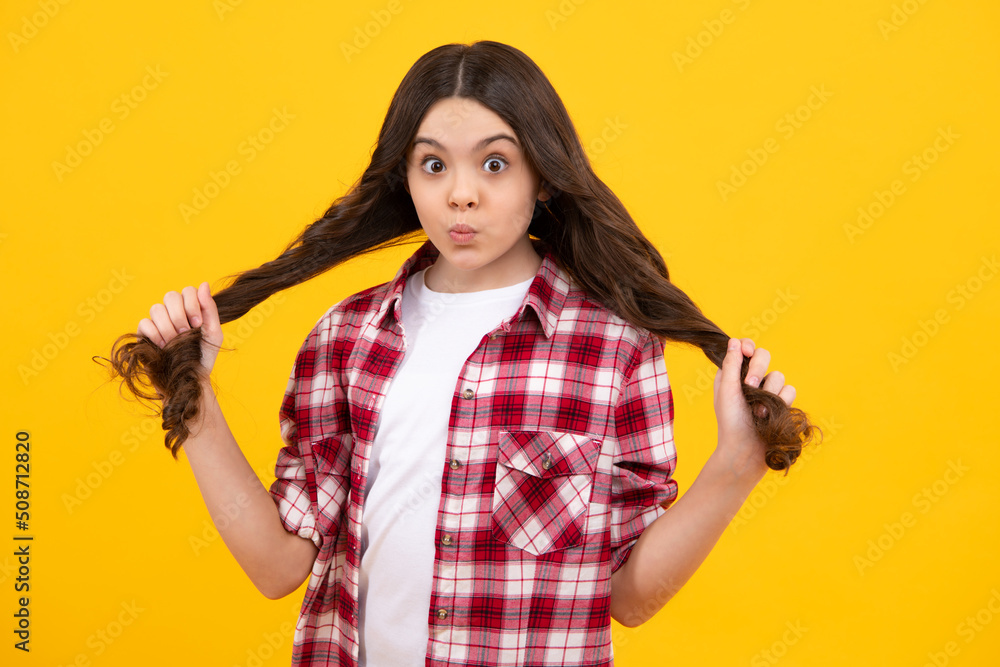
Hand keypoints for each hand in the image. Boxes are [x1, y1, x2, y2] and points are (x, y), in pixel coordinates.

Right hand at [137, 282, 222, 375]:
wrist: (190, 379)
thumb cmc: (203, 357)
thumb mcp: (213, 333)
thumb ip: (209, 309)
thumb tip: (203, 284)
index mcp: (190, 309)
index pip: (187, 291)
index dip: (192, 304)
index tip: (198, 323)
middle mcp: (172, 312)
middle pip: (170, 296)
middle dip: (179, 316)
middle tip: (186, 333)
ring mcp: (157, 322)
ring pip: (156, 309)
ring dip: (169, 327)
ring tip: (175, 343)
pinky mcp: (144, 334)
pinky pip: (144, 323)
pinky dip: (155, 334)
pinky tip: (164, 346)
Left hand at [712, 337, 795, 479]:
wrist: (746, 452)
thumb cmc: (731, 423)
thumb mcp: (726, 391)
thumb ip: (731, 365)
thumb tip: (734, 341)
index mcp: (732, 375)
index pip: (744, 348)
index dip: (747, 346)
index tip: (746, 352)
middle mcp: (750, 380)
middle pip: (764, 355)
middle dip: (758, 368)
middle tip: (750, 385)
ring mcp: (767, 391)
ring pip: (778, 375)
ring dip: (769, 392)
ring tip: (758, 411)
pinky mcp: (782, 403)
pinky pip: (789, 390)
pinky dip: (781, 402)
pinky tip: (770, 416)